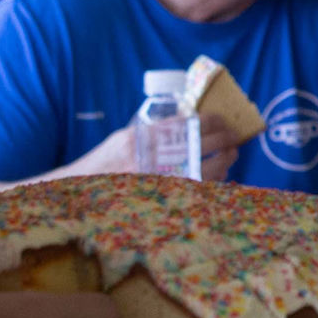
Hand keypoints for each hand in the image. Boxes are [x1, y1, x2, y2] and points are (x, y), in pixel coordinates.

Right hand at [75, 114, 237, 183]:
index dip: (212, 121)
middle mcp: (151, 158)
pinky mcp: (163, 197)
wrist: (83, 189)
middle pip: (202, 146)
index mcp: (143, 138)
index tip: (222, 119)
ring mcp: (158, 180)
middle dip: (224, 140)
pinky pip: (197, 189)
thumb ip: (154, 131)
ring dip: (224, 160)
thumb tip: (186, 121)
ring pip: (205, 169)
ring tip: (231, 154)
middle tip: (235, 137)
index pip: (187, 125)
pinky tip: (220, 173)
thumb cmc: (106, 162)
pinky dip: (213, 180)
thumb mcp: (125, 137)